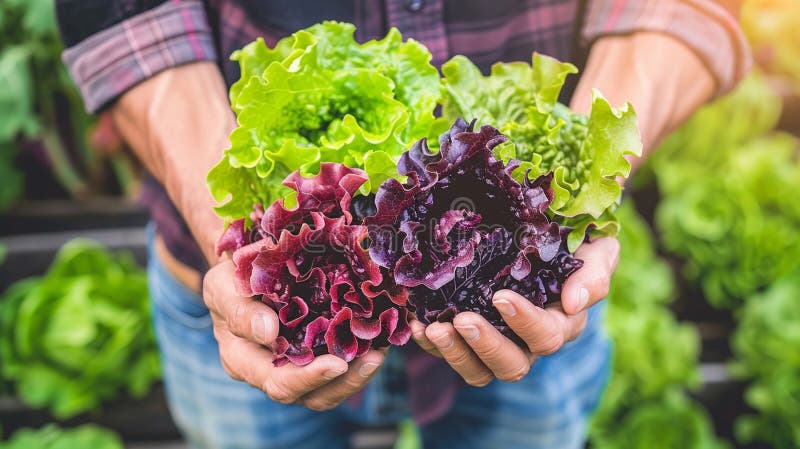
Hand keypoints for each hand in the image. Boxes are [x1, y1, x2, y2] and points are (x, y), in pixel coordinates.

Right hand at [202, 259, 386, 410]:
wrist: (246, 270)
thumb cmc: (230, 280)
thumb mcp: (223, 287)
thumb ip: (240, 309)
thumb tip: (268, 333)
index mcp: (243, 360)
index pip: (277, 382)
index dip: (307, 378)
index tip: (336, 363)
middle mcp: (270, 372)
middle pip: (310, 395)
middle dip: (344, 380)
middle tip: (372, 358)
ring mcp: (295, 367)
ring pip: (330, 389)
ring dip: (358, 374)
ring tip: (380, 352)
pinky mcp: (316, 354)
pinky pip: (340, 368)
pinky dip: (360, 358)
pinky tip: (379, 339)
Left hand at [410, 237, 618, 385]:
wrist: (539, 238)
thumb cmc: (572, 244)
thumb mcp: (595, 250)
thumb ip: (594, 273)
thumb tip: (573, 302)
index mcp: (561, 323)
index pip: (546, 336)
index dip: (525, 323)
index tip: (501, 297)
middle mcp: (528, 343)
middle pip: (512, 364)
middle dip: (486, 344)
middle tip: (462, 319)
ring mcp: (496, 345)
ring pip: (478, 371)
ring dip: (455, 353)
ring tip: (434, 328)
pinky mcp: (467, 340)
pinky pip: (449, 354)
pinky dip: (430, 344)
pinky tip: (417, 323)